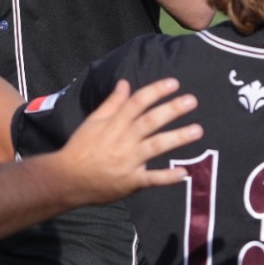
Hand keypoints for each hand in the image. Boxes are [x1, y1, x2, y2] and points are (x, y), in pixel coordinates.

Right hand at [47, 78, 202, 205]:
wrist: (67, 179)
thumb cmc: (80, 148)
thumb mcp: (93, 121)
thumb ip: (112, 103)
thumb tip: (125, 82)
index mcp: (114, 124)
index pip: (137, 103)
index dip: (156, 91)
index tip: (174, 83)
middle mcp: (124, 140)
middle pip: (150, 121)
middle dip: (171, 110)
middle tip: (192, 100)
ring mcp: (128, 161)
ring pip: (156, 146)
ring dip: (177, 138)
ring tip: (197, 130)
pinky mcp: (131, 181)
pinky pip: (151, 179)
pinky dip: (167, 177)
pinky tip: (184, 173)